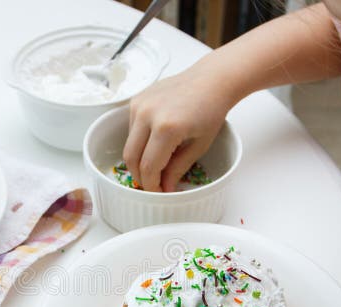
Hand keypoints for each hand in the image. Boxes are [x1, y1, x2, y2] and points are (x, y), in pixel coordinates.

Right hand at [123, 65, 233, 191]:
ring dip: (139, 160)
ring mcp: (139, 105)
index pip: (149, 166)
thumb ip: (178, 169)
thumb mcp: (199, 146)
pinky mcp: (136, 100)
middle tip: (152, 184)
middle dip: (140, 176)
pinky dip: (139, 143)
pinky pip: (131, 129)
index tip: (158, 192)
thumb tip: (166, 189)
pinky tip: (155, 144)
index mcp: (167, 128)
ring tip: (156, 165)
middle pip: (131, 157)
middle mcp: (147, 114)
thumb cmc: (211, 110)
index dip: (151, 185)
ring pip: (129, 144)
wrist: (211, 80)